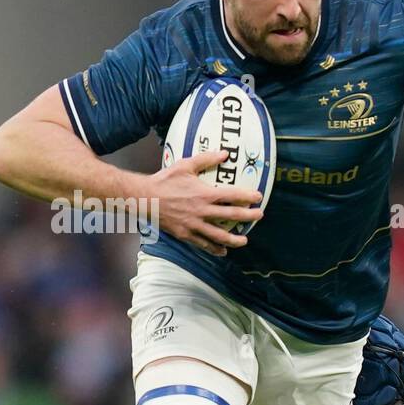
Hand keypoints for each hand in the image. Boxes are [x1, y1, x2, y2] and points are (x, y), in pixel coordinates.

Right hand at [143, 149, 264, 256]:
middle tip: (259, 216)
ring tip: (244, 240)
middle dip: (249, 216)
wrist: (144, 198)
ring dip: (235, 240)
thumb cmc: (164, 180)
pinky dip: (215, 249)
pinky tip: (223, 251)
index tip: (258, 196)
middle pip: (232, 216)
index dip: (248, 196)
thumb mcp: (185, 165)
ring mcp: (194, 225)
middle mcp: (202, 211)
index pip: (232, 195)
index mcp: (204, 194)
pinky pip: (203, 244)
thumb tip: (225, 153)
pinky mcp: (186, 235)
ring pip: (220, 235)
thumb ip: (206, 159)